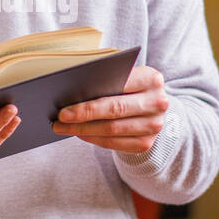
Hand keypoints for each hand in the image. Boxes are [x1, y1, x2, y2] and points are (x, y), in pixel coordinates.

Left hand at [50, 65, 168, 153]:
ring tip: (63, 128)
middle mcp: (158, 102)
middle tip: (59, 120)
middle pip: (114, 111)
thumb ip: (106, 79)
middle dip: (83, 117)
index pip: (117, 89)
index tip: (63, 109)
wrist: (152, 104)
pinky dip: (93, 139)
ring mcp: (154, 125)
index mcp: (151, 79)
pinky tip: (79, 133)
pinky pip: (114, 144)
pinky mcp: (147, 143)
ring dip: (83, 130)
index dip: (89, 102)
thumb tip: (71, 94)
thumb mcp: (124, 75)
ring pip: (112, 130)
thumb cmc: (130, 86)